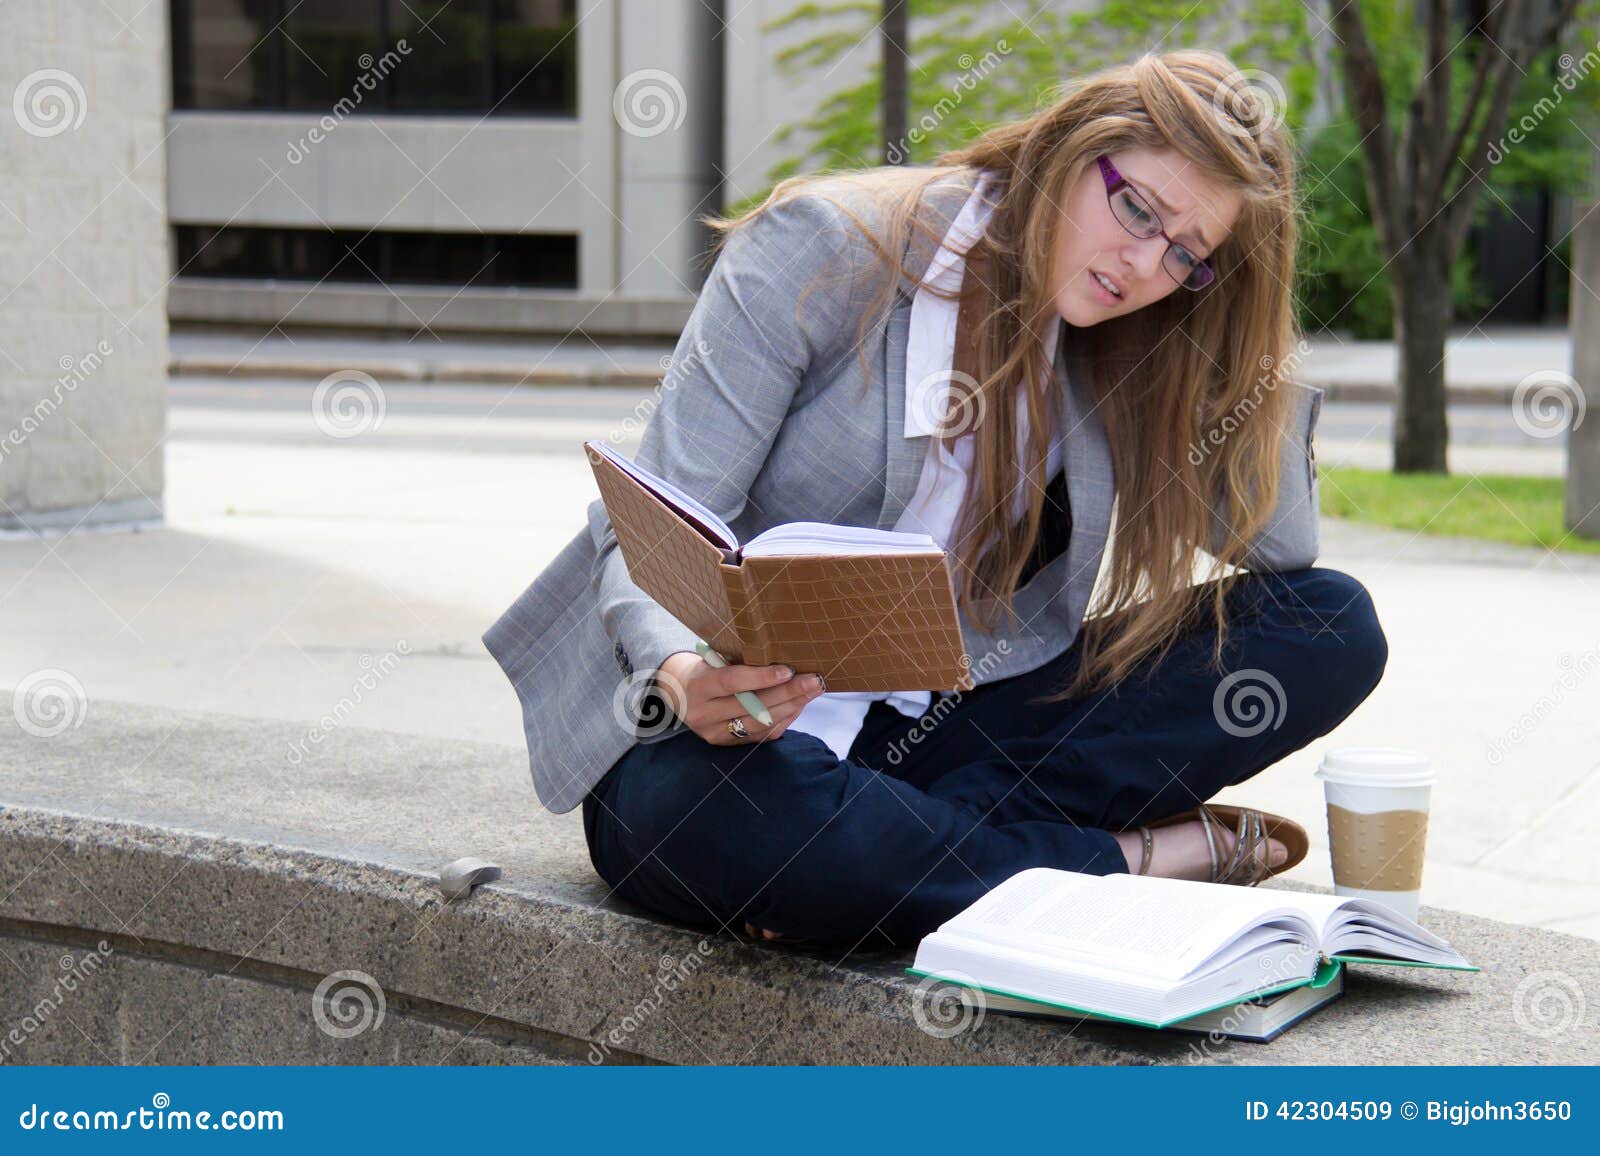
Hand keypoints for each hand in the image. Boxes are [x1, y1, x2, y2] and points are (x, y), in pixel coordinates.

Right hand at [654, 651, 825, 745]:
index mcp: (698, 686)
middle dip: (788, 693)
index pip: (732, 682)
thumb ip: (739, 661)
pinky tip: (799, 705)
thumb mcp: (711, 659)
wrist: (678, 694)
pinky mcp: (727, 745)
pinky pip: (762, 735)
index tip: (788, 670)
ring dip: (791, 707)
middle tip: (814, 681)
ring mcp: (715, 734)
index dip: (761, 677)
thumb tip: (782, 656)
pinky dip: (784, 720)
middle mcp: (704, 715)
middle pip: (752, 706)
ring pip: (760, 723)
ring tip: (812, 691)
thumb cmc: (703, 668)